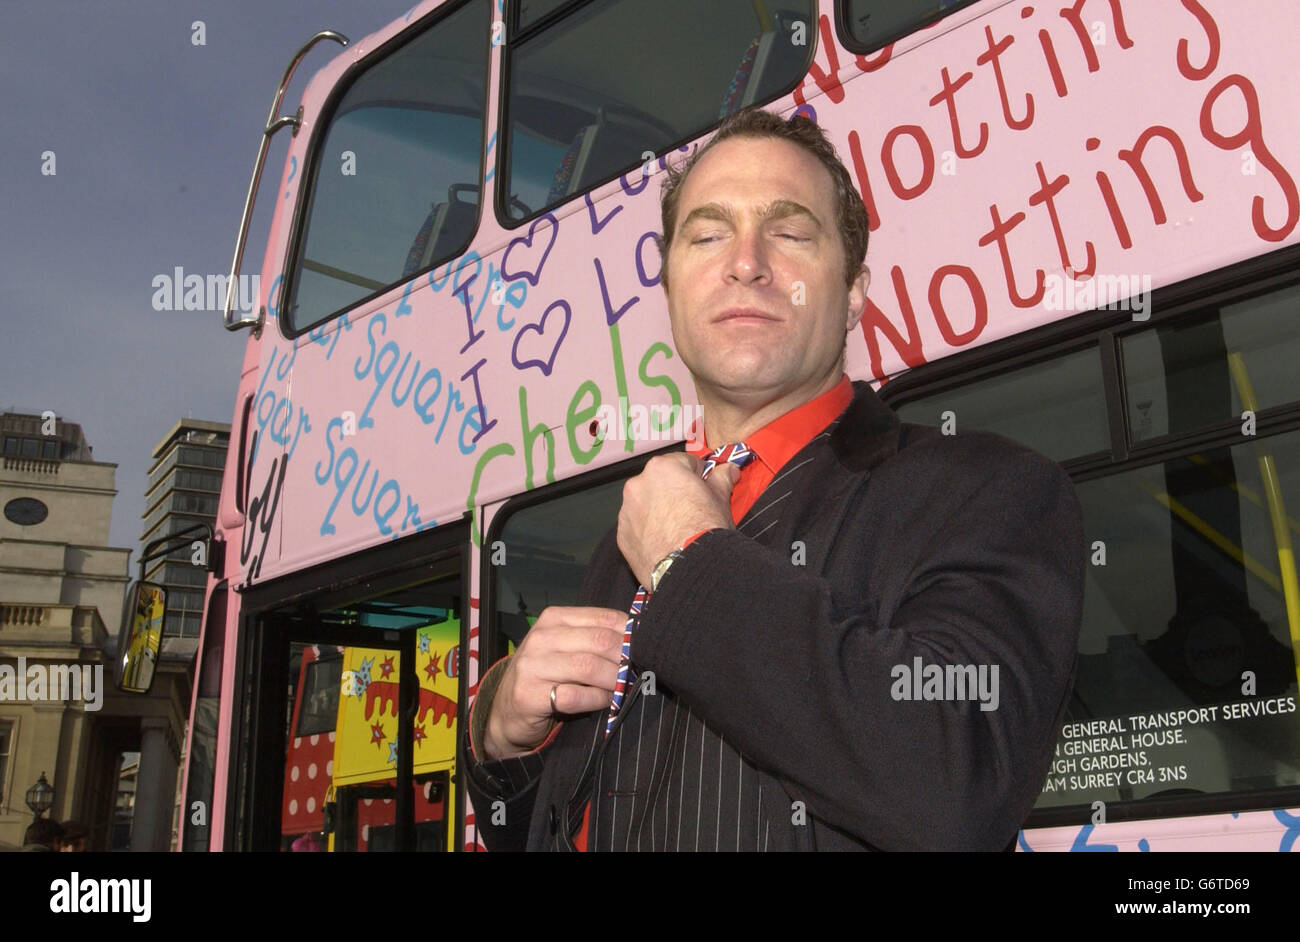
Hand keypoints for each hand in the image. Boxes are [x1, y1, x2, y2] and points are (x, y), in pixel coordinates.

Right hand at [483, 606, 626, 759]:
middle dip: (626, 658)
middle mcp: (541, 637)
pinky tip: (606, 702)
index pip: (604, 618)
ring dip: (615, 680)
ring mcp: (532, 665)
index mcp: (554, 618)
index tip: (646, 649)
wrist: (506, 712)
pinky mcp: (529, 695)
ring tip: (624, 688)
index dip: (631, 634)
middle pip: (600, 641)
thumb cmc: (546, 676)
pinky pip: (576, 695)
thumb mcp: (566, 648)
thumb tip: (640, 637)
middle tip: (639, 671)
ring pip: (589, 667)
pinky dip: (598, 700)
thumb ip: (595, 638)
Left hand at [617, 452, 739, 587]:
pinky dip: (647, 531)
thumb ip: (722, 479)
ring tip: (677, 531)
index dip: (698, 476)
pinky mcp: (622, 535)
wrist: (690, 567)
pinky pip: (637, 527)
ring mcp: (626, 510)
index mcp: (663, 468)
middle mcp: (638, 484)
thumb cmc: (705, 528)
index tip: (705, 489)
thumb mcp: (720, 499)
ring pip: (646, 504)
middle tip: (692, 511)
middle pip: (661, 483)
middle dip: (675, 493)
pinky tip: (664, 543)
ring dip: (658, 511)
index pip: (684, 463)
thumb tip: (729, 470)